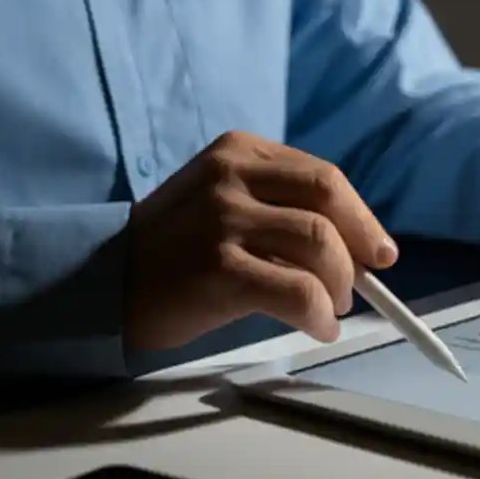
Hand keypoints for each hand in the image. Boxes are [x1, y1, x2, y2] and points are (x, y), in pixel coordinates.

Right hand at [124, 131, 397, 351]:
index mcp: (237, 151)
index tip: (380, 250)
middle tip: (364, 284)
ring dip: (339, 285)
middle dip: (361, 245)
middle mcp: (231, 177)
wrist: (99, 283)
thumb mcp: (221, 204)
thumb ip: (279, 210)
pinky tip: (318, 327)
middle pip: (329, 200)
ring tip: (330, 309)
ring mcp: (223, 220)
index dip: (361, 216)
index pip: (322, 177)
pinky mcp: (219, 268)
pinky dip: (320, 314)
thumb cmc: (172, 251)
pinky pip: (298, 291)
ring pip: (320, 245)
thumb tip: (356, 249)